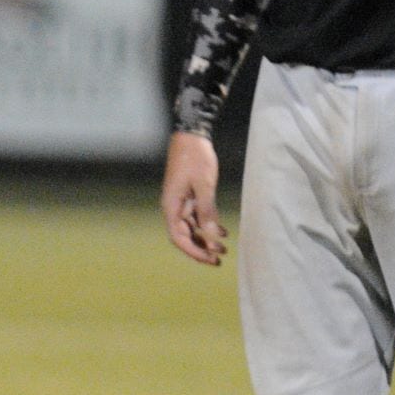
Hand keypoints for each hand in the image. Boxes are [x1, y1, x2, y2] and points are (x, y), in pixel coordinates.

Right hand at [161, 130, 225, 265]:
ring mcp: (180, 202)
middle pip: (184, 237)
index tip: (211, 259)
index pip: (179, 238)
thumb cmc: (195, 158)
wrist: (190, 136)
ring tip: (223, 248)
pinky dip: (208, 226)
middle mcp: (173, 207)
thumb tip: (212, 235)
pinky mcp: (188, 196)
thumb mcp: (203, 185)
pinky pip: (196, 217)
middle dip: (201, 249)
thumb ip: (207, 210)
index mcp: (171, 206)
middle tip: (219, 259)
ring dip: (206, 239)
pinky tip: (223, 232)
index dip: (194, 251)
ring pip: (191, 229)